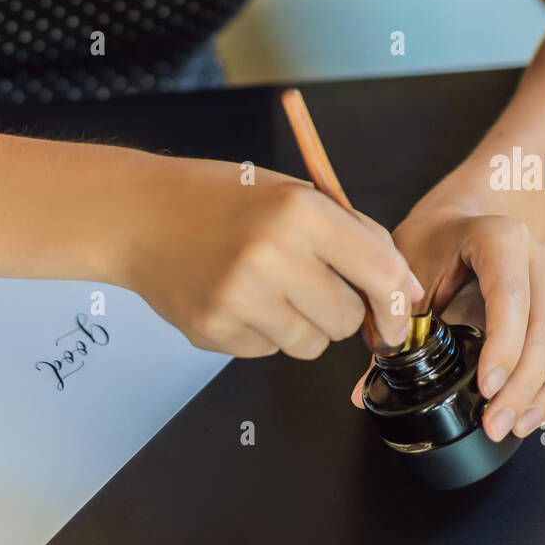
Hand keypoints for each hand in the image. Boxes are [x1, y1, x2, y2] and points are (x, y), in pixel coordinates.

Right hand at [106, 152, 424, 358]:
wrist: (141, 214)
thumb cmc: (222, 198)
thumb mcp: (293, 193)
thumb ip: (352, 234)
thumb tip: (403, 288)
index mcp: (299, 211)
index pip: (380, 271)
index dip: (398, 302)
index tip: (398, 316)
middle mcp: (272, 255)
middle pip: (348, 319)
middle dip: (343, 309)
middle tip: (312, 283)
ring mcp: (240, 299)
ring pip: (311, 344)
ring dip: (303, 324)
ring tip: (270, 287)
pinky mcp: (215, 331)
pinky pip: (269, 351)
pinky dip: (264, 331)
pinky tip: (238, 297)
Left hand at [350, 208, 544, 441]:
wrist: (458, 221)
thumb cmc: (431, 243)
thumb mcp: (405, 275)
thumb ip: (390, 330)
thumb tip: (365, 393)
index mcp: (498, 237)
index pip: (510, 294)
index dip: (503, 344)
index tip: (486, 386)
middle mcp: (537, 258)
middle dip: (522, 383)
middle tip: (493, 422)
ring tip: (516, 423)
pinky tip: (534, 411)